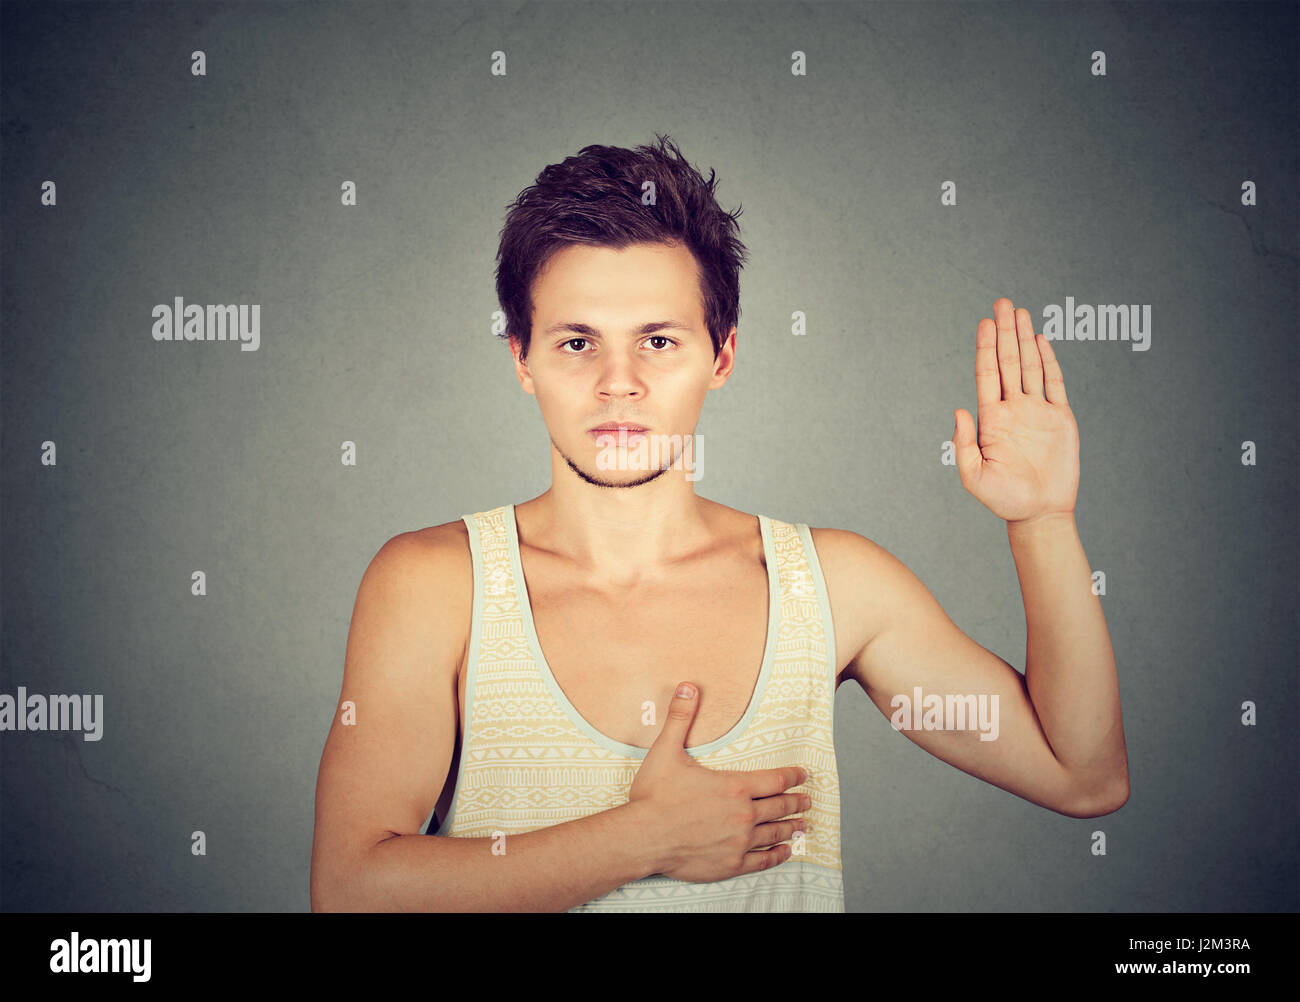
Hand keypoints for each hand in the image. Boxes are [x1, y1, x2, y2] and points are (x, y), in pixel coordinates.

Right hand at [628, 682, 808, 882]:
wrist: (642, 838)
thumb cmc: (654, 796)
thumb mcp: (666, 751)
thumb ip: (680, 718)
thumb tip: (688, 686)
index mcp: (734, 787)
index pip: (775, 780)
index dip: (792, 776)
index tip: (803, 775)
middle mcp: (743, 815)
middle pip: (779, 806)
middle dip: (796, 802)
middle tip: (808, 800)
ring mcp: (739, 842)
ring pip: (774, 833)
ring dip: (791, 827)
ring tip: (802, 826)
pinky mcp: (730, 864)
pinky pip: (762, 860)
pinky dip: (777, 855)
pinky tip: (785, 852)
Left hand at [953, 298, 1079, 524]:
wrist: (1039, 514)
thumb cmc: (1004, 500)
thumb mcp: (974, 476)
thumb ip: (964, 444)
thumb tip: (960, 410)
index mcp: (992, 419)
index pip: (987, 374)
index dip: (985, 348)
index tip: (984, 322)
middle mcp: (1013, 409)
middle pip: (1008, 362)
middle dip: (1004, 332)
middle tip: (1002, 303)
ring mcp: (1037, 412)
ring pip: (1031, 366)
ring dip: (1025, 339)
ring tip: (1020, 312)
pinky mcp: (1060, 419)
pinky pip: (1055, 384)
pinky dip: (1049, 361)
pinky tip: (1041, 341)